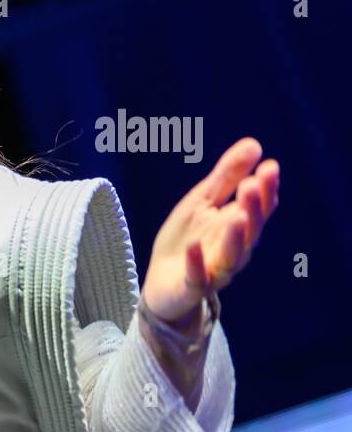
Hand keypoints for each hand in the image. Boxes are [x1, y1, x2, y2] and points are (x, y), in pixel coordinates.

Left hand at [141, 137, 279, 326]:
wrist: (161, 283)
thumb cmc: (186, 238)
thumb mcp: (202, 202)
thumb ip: (226, 176)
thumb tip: (255, 144)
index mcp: (239, 226)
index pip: (259, 207)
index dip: (266, 189)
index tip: (269, 166)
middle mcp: (235, 249)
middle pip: (250, 229)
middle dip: (253, 208)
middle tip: (252, 184)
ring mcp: (216, 270)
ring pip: (232, 256)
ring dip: (235, 236)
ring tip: (237, 215)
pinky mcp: (193, 287)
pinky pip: (198, 277)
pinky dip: (197, 262)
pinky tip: (193, 245)